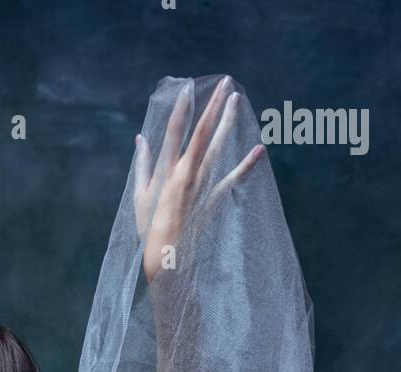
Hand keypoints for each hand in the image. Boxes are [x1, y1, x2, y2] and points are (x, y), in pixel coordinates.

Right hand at [133, 77, 264, 285]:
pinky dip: (247, 165)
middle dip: (213, 106)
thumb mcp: (140, 195)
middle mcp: (185, 174)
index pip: (174, 132)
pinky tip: (260, 149)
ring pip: (217, 147)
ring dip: (228, 123)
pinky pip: (233, 179)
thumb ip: (142, 164)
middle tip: (225, 83)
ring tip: (237, 100)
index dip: (182, 107)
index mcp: (166, 171)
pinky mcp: (213, 200)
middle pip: (201, 132)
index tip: (188, 86)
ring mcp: (201, 186)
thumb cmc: (150, 229)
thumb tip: (141, 138)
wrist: (165, 258)